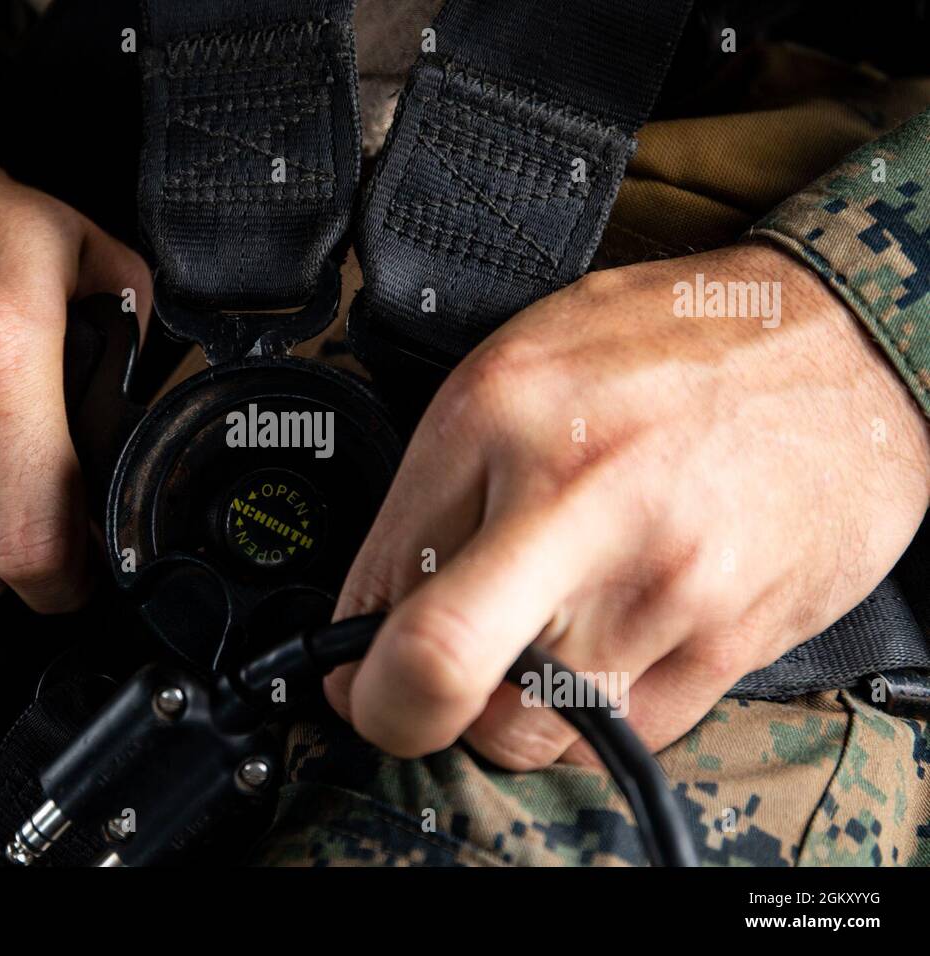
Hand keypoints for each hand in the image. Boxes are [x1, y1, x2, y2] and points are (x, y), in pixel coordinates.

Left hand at [327, 242, 929, 767]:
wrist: (838, 343)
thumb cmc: (669, 346)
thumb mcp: (512, 372)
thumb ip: (431, 496)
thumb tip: (370, 619)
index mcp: (501, 419)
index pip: (389, 598)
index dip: (356, 670)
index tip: (357, 677)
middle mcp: (581, 501)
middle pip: (448, 681)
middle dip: (409, 713)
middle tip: (421, 690)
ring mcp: (664, 579)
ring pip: (535, 730)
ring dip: (505, 714)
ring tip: (528, 649)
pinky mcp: (733, 635)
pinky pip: (627, 733)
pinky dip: (592, 714)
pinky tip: (602, 647)